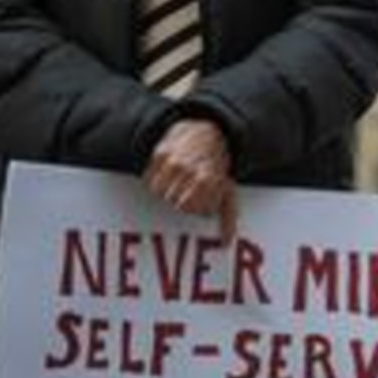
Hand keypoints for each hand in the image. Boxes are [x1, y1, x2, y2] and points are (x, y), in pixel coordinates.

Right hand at [144, 120, 238, 242]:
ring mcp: (172, 160)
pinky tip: (171, 175)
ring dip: (169, 191)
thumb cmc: (216, 168)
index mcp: (207, 180)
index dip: (195, 208)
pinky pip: (149, 180)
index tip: (202, 198)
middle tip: (192, 188)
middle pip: (174, 203)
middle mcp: (188, 169)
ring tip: (182, 181)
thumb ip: (228, 218)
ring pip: (159, 193)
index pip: (189, 210)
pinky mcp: (159, 154)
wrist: (205, 134)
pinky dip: (157, 181)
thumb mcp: (227, 190)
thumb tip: (226, 244)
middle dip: (183, 199)